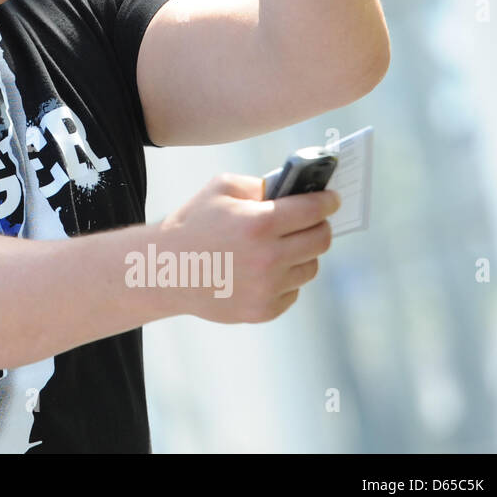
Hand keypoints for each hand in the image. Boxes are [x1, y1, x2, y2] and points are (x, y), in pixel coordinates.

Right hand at [159, 172, 336, 323]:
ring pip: (310, 267)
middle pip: (321, 240)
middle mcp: (268, 257)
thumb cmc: (193, 224)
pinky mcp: (263, 310)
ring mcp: (267, 288)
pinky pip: (293, 291)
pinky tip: (264, 269)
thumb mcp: (221, 189)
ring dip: (302, 254)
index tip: (332, 199)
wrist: (164, 270)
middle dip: (320, 226)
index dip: (328, 201)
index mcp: (260, 222)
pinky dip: (285, 279)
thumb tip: (294, 191)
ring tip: (283, 246)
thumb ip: (260, 185)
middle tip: (312, 221)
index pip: (314, 210)